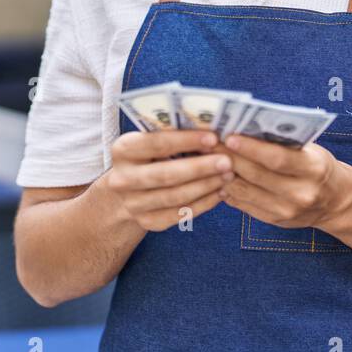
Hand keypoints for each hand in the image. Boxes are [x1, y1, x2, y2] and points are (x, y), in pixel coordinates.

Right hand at [105, 129, 233, 231]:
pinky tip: (221, 192)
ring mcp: (133, 204)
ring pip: (175, 197)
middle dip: (200, 167)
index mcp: (123, 150)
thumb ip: (174, 135)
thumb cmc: (150, 156)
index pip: (155, 144)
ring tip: (229, 175)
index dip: (185, 141)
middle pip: (166, 174)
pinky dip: (204, 203)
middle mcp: (122, 179)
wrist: (128, 190)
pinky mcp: (147, 221)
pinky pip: (180, 214)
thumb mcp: (152, 141)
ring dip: (206, 186)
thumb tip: (212, 130)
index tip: (213, 138)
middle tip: (227, 161)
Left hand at [218, 135, 348, 228]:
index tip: (228, 136)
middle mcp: (301, 193)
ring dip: (223, 173)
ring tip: (209, 157)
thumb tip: (244, 129)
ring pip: (245, 191)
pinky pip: (244, 205)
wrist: (335, 201)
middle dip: (230, 157)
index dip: (250, 148)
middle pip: (256, 175)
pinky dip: (228, 189)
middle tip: (209, 142)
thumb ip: (283, 143)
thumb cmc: (317, 166)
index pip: (276, 158)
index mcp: (313, 169)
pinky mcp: (274, 221)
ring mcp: (287, 211)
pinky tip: (217, 176)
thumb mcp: (310, 151)